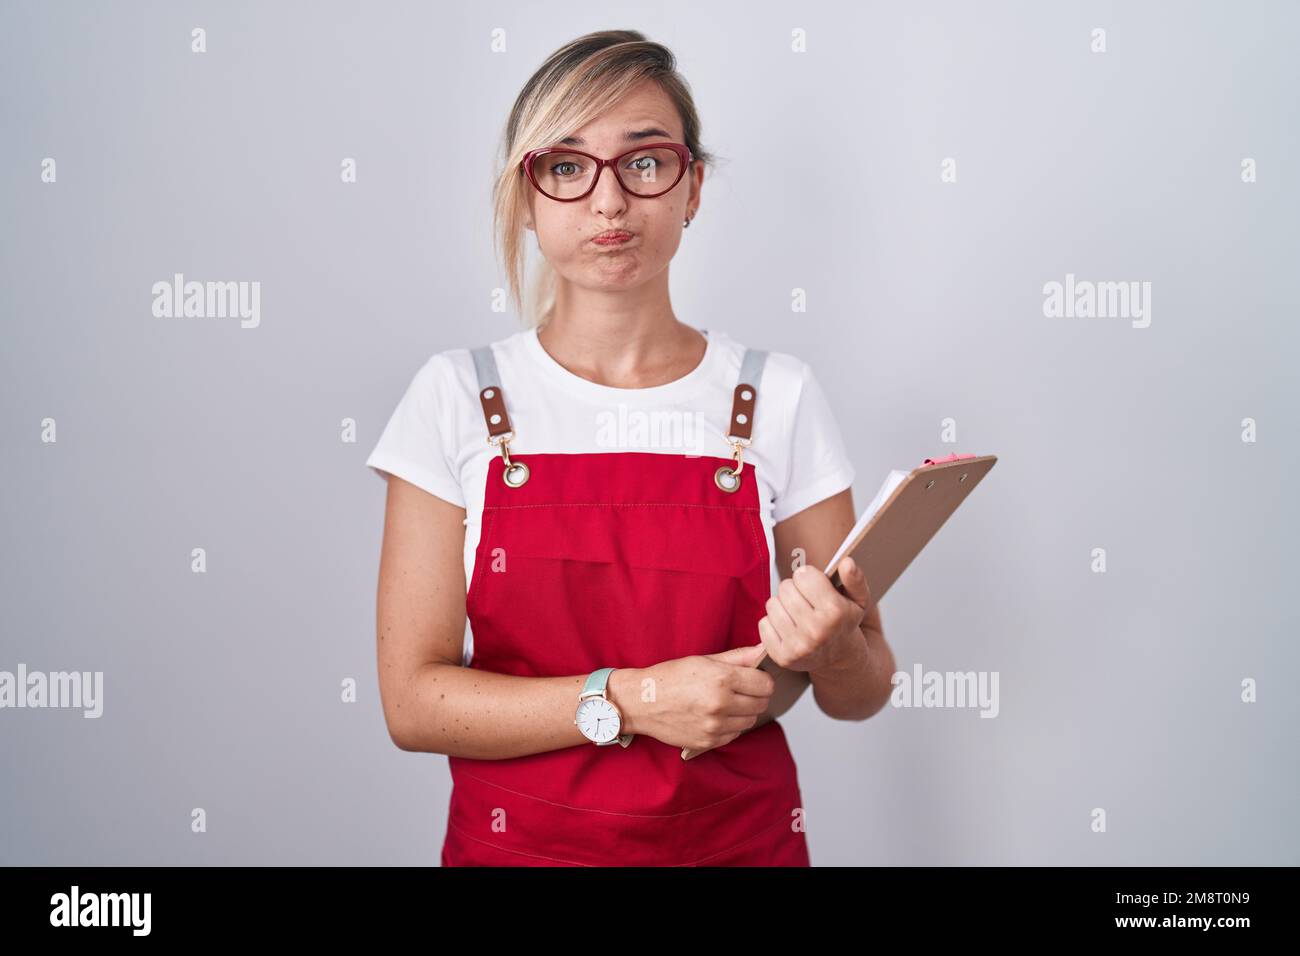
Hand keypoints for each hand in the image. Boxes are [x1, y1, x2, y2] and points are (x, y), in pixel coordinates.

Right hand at [610, 645, 774, 752]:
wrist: (641, 702)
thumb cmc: (670, 677)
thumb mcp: (703, 660)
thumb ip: (738, 657)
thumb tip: (763, 651)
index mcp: (721, 679)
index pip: (765, 684)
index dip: (762, 680)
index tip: (754, 678)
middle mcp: (720, 704)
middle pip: (761, 703)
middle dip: (755, 695)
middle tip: (739, 689)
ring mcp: (715, 726)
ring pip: (750, 721)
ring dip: (743, 712)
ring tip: (725, 702)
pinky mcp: (708, 741)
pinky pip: (735, 734)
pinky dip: (730, 725)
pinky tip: (715, 715)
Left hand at [758, 557, 872, 674]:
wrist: (839, 657)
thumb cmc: (844, 622)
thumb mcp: (858, 600)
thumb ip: (855, 579)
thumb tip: (847, 562)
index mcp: (835, 612)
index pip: (803, 574)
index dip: (808, 577)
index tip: (814, 586)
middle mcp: (816, 630)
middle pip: (785, 588)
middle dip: (794, 590)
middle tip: (805, 601)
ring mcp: (798, 646)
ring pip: (772, 604)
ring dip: (782, 606)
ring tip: (796, 614)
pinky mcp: (783, 657)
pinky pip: (763, 624)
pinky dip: (772, 624)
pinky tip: (788, 629)